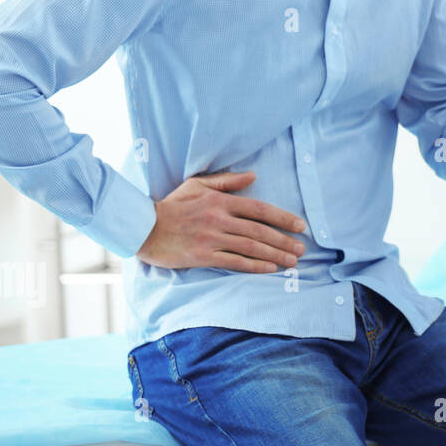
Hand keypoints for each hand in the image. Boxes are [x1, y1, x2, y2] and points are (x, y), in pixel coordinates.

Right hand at [137, 170, 308, 271]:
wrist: (142, 227)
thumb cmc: (172, 205)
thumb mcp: (198, 185)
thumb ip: (227, 182)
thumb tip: (254, 176)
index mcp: (220, 201)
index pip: (260, 209)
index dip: (283, 218)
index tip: (300, 226)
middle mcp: (219, 219)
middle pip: (259, 231)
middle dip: (284, 241)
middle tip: (302, 249)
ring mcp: (211, 238)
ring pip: (250, 248)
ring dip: (275, 255)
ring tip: (292, 261)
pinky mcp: (202, 256)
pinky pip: (234, 262)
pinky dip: (254, 266)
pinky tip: (270, 269)